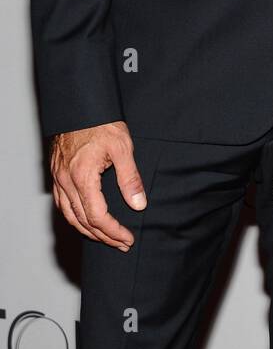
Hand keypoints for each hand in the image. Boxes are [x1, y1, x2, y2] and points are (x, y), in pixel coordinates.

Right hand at [50, 121, 145, 249]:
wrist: (79, 105)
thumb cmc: (100, 123)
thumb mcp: (122, 147)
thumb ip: (130, 178)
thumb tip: (138, 204)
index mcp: (82, 177)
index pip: (97, 216)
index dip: (113, 231)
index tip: (127, 238)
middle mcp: (66, 181)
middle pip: (82, 221)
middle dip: (103, 236)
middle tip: (121, 243)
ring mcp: (58, 179)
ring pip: (69, 215)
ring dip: (87, 231)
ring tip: (105, 238)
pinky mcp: (56, 174)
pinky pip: (62, 204)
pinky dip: (74, 217)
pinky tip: (86, 220)